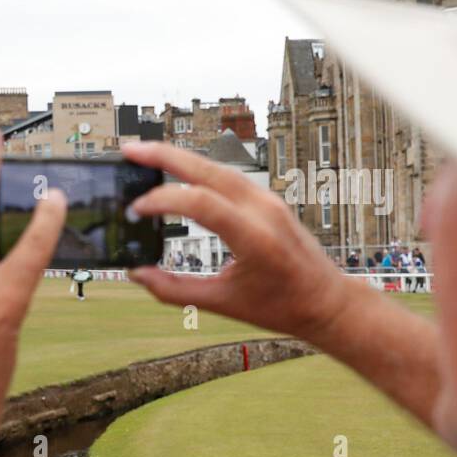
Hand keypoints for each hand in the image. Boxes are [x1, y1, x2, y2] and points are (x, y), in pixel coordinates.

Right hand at [122, 141, 355, 343]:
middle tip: (130, 151)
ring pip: (217, 167)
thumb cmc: (282, 306)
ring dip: (180, 158)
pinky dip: (198, 169)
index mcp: (255, 238)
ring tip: (145, 155)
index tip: (136, 210)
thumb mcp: (223, 303)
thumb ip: (174, 290)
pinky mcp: (266, 200)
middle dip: (164, 156)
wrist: (326, 301)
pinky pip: (228, 176)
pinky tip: (177, 170)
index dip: (162, 201)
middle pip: (207, 169)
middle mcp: (263, 210)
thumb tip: (137, 274)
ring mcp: (267, 200)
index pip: (200, 202)